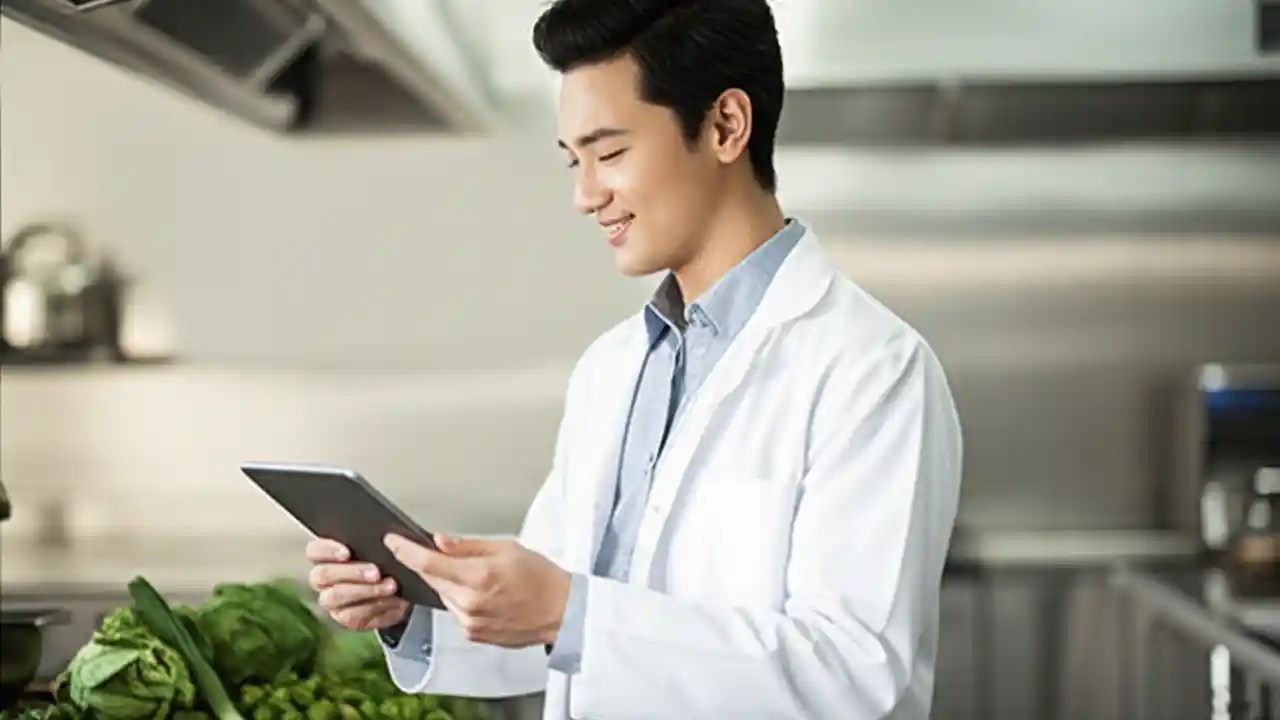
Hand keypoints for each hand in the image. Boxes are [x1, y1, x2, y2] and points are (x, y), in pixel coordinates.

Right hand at [306, 538, 408, 629]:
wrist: (409, 587)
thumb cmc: (394, 560)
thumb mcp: (393, 547)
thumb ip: (386, 541)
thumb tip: (389, 539)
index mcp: (329, 553)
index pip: (314, 550)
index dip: (327, 551)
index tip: (346, 553)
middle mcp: (325, 578)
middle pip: (322, 575)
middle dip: (351, 572)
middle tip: (376, 572)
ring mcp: (333, 600)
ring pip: (335, 597)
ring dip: (365, 591)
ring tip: (391, 586)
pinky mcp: (347, 618)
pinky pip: (351, 616)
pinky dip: (375, 607)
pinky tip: (392, 601)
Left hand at [384, 533, 570, 647]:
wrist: (561, 611)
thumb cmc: (541, 577)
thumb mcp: (506, 547)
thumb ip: (468, 545)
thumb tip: (439, 541)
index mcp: (478, 576)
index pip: (427, 563)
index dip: (405, 550)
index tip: (393, 541)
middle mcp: (470, 602)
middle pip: (431, 578)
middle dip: (426, 563)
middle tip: (434, 551)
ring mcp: (470, 622)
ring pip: (441, 595)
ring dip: (445, 582)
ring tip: (473, 574)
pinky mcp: (472, 634)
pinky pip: (453, 611)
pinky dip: (458, 599)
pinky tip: (479, 593)